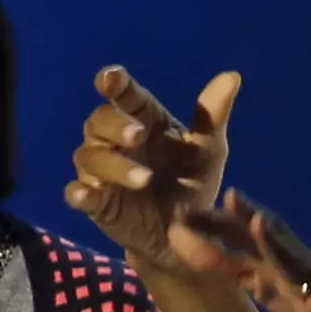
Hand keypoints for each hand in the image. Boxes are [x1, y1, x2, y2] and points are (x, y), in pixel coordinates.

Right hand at [63, 65, 239, 277]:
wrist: (187, 235)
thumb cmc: (192, 182)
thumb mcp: (209, 151)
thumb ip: (213, 116)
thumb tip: (233, 76)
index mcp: (142, 119)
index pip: (124, 94)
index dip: (113, 82)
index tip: (110, 79)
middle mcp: (115, 140)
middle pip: (100, 121)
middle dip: (116, 125)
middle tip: (138, 135)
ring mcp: (101, 172)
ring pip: (90, 156)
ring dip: (114, 165)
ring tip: (144, 179)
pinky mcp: (96, 204)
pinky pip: (77, 194)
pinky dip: (80, 193)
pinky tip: (86, 196)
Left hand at [176, 192, 310, 311]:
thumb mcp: (285, 298)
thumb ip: (255, 279)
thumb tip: (218, 262)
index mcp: (284, 272)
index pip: (247, 243)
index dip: (216, 227)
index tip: (182, 213)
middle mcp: (304, 275)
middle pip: (270, 243)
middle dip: (245, 222)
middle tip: (223, 197)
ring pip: (301, 269)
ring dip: (280, 245)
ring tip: (260, 222)